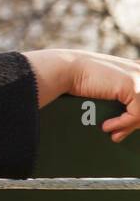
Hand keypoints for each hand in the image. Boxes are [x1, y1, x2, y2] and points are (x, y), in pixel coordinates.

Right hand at [24, 47, 139, 141]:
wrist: (67, 70)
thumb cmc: (82, 76)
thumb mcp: (108, 82)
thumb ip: (122, 89)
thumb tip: (131, 114)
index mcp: (137, 67)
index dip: (136, 116)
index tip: (127, 126)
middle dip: (134, 124)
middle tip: (118, 134)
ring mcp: (139, 78)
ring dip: (128, 127)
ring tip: (114, 134)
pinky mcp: (134, 89)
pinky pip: (136, 115)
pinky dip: (121, 124)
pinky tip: (106, 126)